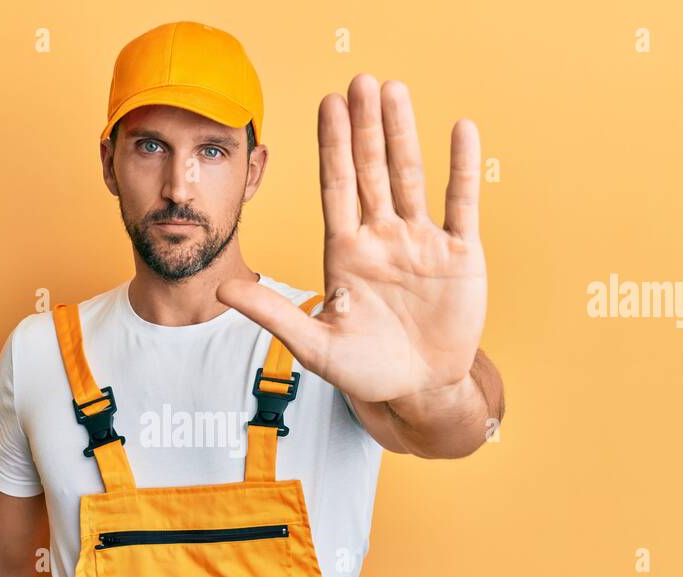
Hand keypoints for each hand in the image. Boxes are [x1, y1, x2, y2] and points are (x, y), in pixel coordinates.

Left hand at [217, 74, 486, 403]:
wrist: (418, 390)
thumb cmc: (364, 371)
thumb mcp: (313, 345)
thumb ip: (273, 314)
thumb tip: (222, 291)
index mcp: (345, 252)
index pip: (336, 187)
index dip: (332, 146)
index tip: (327, 104)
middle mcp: (381, 237)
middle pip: (370, 171)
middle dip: (364, 127)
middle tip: (360, 80)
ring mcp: (420, 242)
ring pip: (411, 176)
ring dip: (403, 134)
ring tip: (395, 90)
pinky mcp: (459, 254)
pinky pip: (460, 203)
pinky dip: (460, 168)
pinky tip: (459, 129)